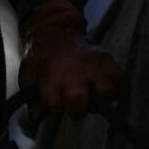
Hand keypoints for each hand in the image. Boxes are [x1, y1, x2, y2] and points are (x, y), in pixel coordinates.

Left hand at [20, 0, 120, 119]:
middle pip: (79, 102)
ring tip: (94, 94)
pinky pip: (120, 81)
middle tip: (76, 103)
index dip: (55, 105)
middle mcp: (73, 71)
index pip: (55, 104)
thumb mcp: (29, 76)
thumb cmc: (42, 58)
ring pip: (106, 92)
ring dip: (101, 98)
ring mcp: (93, 65)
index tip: (55, 100)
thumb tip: (37, 118)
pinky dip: (115, 87)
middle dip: (77, 109)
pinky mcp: (107, 60)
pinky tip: (105, 86)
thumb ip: (33, 98)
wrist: (55, 30)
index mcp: (50, 75)